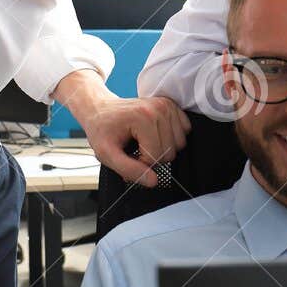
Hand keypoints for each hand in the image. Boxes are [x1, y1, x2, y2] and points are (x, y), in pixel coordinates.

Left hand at [56, 71, 189, 185]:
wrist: (100, 110)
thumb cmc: (102, 129)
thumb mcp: (106, 154)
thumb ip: (129, 169)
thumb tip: (152, 180)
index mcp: (143, 118)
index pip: (157, 156)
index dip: (142, 163)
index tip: (128, 156)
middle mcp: (159, 108)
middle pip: (171, 151)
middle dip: (154, 157)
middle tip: (137, 149)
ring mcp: (167, 105)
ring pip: (180, 143)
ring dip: (164, 148)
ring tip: (145, 142)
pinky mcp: (171, 105)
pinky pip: (185, 130)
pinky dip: (172, 137)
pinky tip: (156, 135)